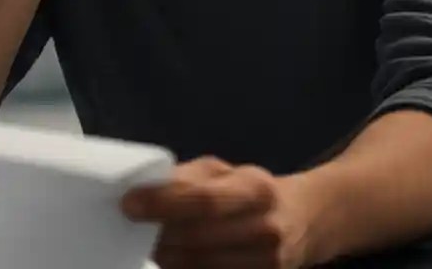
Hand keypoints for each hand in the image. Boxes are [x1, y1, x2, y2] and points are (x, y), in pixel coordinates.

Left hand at [122, 157, 318, 268]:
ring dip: (166, 257)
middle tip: (131, 229)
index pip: (203, 199)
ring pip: (198, 265)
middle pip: (196, 238)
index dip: (162, 203)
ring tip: (152, 245)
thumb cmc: (248, 191)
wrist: (303, 220)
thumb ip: (186, 178)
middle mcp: (266, 228)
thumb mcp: (224, 172)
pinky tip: (174, 259)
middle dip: (157, 235)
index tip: (129, 205)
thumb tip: (142, 188)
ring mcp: (268, 263)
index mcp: (255, 189)